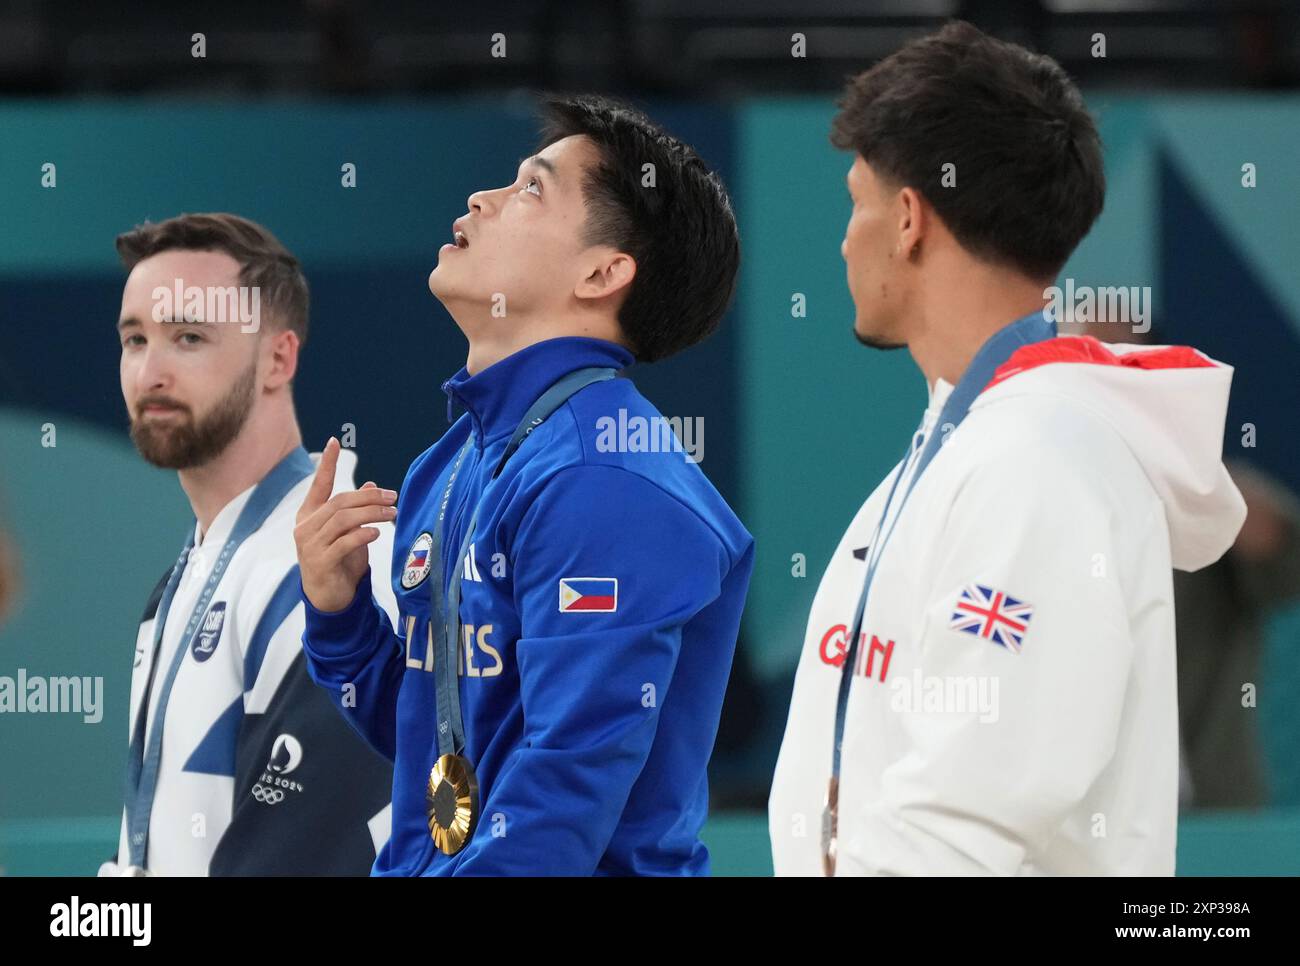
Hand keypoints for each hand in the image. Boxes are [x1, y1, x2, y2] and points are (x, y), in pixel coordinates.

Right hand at [294, 437, 396, 611]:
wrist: (330, 598)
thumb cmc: (340, 562)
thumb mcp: (350, 533)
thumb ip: (357, 510)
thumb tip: (372, 485)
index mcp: (310, 516)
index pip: (319, 485)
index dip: (327, 464)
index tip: (334, 442)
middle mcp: (305, 528)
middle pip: (339, 503)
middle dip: (369, 497)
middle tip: (393, 497)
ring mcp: (310, 546)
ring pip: (343, 520)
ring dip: (372, 514)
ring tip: (392, 514)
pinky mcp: (320, 562)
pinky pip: (344, 543)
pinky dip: (362, 535)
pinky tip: (376, 532)